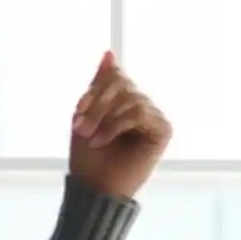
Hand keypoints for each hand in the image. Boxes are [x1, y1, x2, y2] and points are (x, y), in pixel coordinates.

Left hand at [69, 50, 172, 199]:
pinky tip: (106, 140)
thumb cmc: (89, 156)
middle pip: (122, 84)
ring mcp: (154, 118)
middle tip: (81, 128)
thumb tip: (109, 53)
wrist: (96, 186)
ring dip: (104, 117)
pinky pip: (140, 112)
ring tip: (93, 137)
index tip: (78, 112)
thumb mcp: (86, 113)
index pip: (116, 77)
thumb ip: (100, 84)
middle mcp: (142, 107)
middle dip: (97, 105)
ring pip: (131, 98)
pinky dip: (118, 125)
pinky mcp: (162, 131)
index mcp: (125, 103)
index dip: (95, 91)